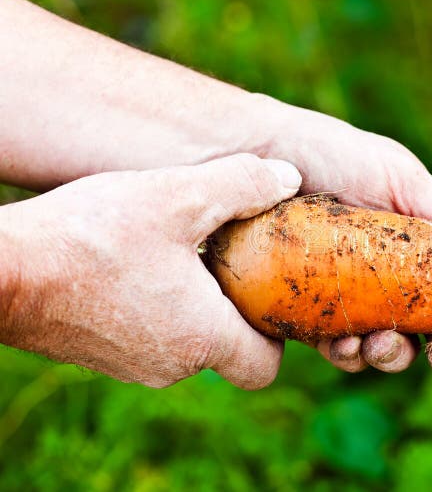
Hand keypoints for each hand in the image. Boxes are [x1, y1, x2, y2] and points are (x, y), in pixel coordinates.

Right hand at [0, 154, 300, 388]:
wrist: (0, 268)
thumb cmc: (91, 236)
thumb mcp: (178, 196)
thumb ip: (242, 185)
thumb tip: (289, 179)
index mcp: (202, 339)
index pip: (265, 366)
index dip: (277, 333)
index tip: (270, 290)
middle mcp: (170, 366)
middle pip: (228, 348)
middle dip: (237, 304)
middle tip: (232, 255)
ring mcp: (131, 365)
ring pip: (187, 339)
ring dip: (195, 301)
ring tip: (185, 250)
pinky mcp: (100, 353)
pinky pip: (150, 334)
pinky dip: (158, 305)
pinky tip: (142, 260)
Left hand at [250, 98, 431, 371]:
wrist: (242, 154)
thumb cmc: (326, 153)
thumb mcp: (398, 179)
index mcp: (423, 243)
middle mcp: (392, 275)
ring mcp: (350, 298)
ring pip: (390, 350)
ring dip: (394, 358)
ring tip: (380, 345)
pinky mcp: (306, 313)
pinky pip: (338, 350)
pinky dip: (346, 354)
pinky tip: (339, 341)